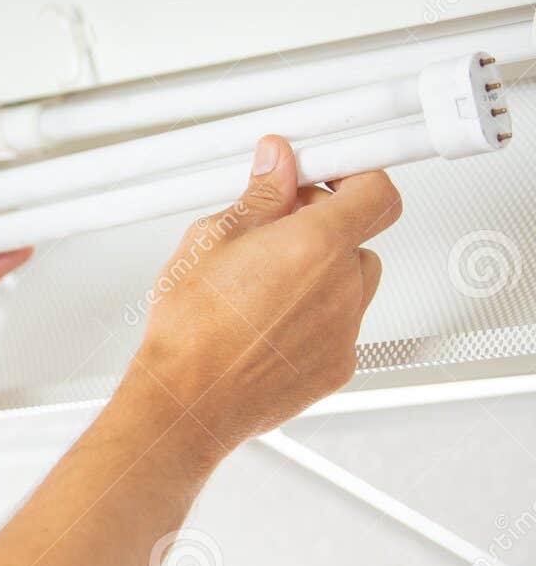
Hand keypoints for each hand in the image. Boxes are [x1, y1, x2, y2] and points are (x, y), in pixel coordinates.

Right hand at [135, 134, 399, 451]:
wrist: (188, 400)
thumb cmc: (192, 331)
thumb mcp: (211, 240)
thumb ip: (258, 197)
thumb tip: (276, 165)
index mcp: (316, 244)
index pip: (376, 192)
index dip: (357, 178)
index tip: (329, 180)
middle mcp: (342, 287)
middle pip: (361, 240)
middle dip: (325, 232)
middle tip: (277, 236)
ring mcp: (345, 331)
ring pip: (351, 286)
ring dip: (322, 277)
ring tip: (267, 288)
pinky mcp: (337, 366)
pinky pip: (340, 329)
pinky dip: (314, 321)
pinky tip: (268, 326)